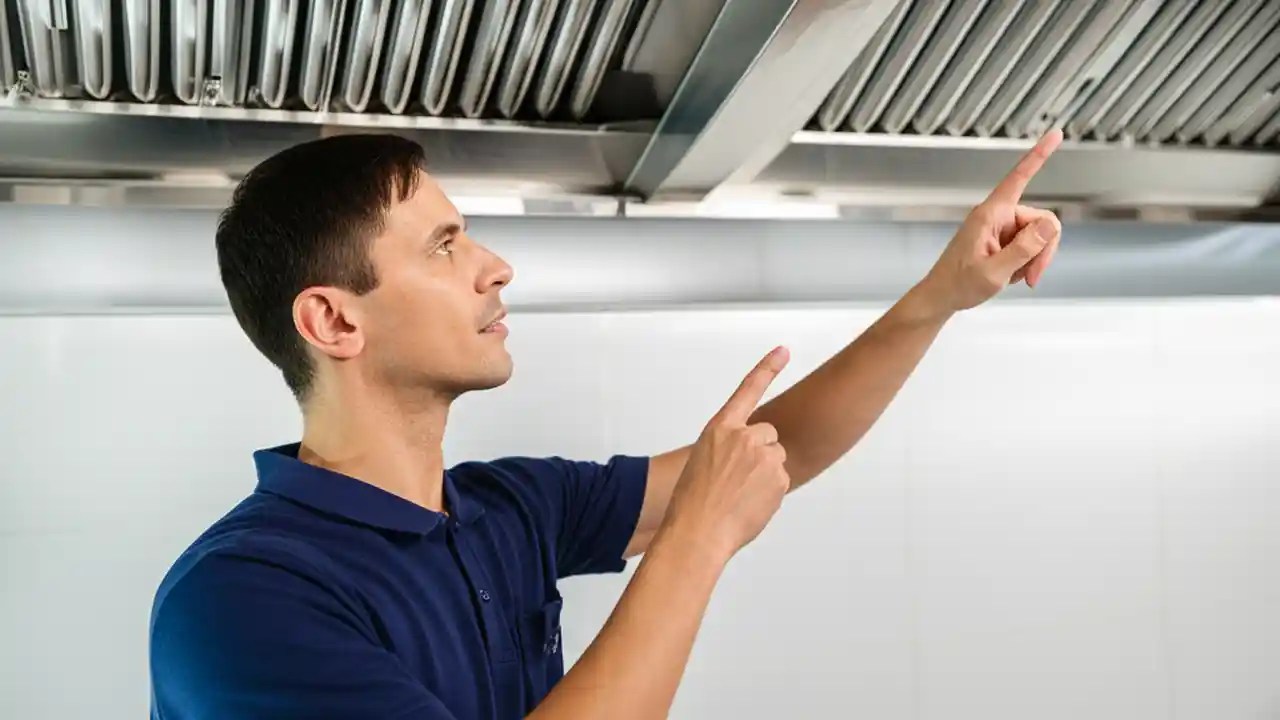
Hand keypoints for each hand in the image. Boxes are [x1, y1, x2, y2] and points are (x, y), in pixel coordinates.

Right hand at [660, 346, 791, 561]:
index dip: (767, 368)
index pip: (747, 391)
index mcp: (720, 429)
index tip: (783, 351)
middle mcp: (743, 436)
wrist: (698, 531)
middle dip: (760, 454)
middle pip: (768, 436)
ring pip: (775, 459)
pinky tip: (749, 505)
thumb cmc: (693, 502)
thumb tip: (753, 457)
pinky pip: (780, 480)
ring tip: (740, 495)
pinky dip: (769, 492)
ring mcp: (763, 455)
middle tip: (738, 479)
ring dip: (764, 474)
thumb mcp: (703, 462)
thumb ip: (729, 450)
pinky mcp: (778, 476)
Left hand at [918, 129, 1064, 312]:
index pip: (1019, 178)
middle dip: (1043, 250)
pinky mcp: (1003, 240)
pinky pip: (1030, 245)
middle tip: (1032, 278)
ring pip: (1039, 236)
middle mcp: (998, 215)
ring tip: (1018, 278)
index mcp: (991, 214)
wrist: (942, 297)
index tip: (1055, 134)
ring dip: (1035, 259)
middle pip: (1042, 221)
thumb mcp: (994, 271)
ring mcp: (1001, 228)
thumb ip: (1024, 249)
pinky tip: (1012, 274)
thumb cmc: (958, 284)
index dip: (1038, 156)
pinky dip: (1027, 262)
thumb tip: (1051, 225)